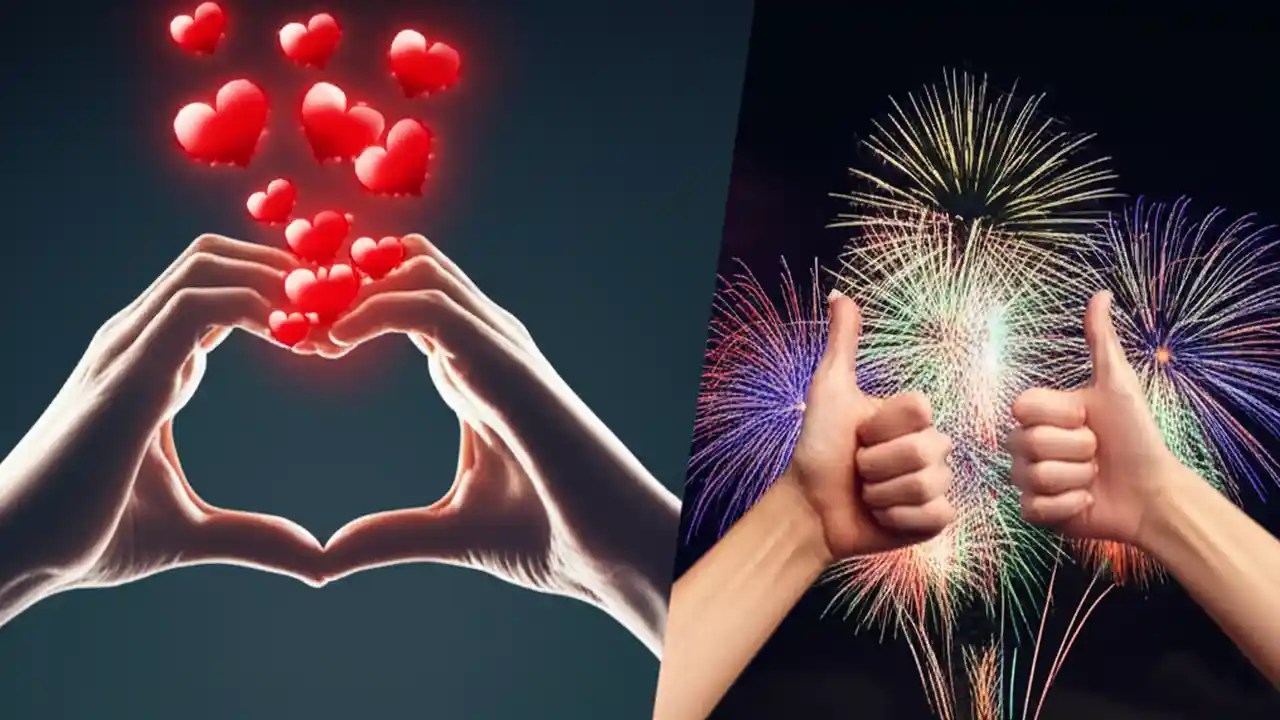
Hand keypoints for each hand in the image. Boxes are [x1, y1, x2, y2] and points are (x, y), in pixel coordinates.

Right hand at [0, 234, 325, 625]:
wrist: (18, 553)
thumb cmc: (88, 535)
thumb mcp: (192, 532)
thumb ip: (254, 535)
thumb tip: (315, 559)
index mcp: (155, 362)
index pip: (221, 291)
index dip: (283, 298)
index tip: (340, 331)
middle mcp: (139, 340)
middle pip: (217, 258)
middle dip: (285, 269)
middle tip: (347, 305)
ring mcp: (128, 348)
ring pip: (207, 264)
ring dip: (276, 280)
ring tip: (331, 316)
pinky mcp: (128, 371)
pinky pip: (196, 303)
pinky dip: (254, 305)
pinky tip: (298, 339)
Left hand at [318, 236, 678, 654]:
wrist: (610, 553)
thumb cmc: (548, 537)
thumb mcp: (448, 531)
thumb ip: (388, 533)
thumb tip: (328, 555)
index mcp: (471, 371)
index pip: (400, 299)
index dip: (341, 306)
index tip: (283, 337)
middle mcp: (486, 344)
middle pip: (403, 263)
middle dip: (339, 278)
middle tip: (275, 313)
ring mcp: (499, 345)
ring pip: (413, 268)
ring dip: (348, 288)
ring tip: (291, 325)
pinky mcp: (505, 361)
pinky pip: (427, 305)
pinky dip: (371, 311)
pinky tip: (330, 344)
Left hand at [779, 290, 955, 561]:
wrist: (810, 505)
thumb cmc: (819, 447)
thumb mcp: (830, 390)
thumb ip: (842, 344)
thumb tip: (839, 293)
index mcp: (914, 417)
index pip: (921, 410)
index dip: (881, 426)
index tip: (860, 433)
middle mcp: (933, 447)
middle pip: (923, 450)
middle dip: (876, 464)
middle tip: (859, 468)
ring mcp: (938, 484)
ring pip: (925, 484)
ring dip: (881, 493)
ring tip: (867, 492)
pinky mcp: (936, 520)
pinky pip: (933, 515)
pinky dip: (897, 519)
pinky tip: (881, 515)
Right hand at [1008, 290, 1187, 545]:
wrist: (1155, 491)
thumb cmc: (1137, 437)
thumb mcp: (1118, 386)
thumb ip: (1101, 342)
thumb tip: (1102, 293)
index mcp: (1041, 415)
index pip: (1021, 408)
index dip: (1059, 416)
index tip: (1087, 418)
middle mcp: (1028, 445)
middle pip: (1025, 443)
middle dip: (1074, 449)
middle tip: (1097, 452)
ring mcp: (1030, 479)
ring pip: (1030, 476)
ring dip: (1075, 478)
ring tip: (1095, 477)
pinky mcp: (1036, 512)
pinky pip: (1032, 507)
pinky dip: (1067, 505)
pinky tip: (1086, 500)